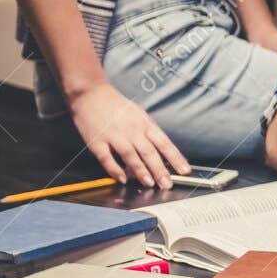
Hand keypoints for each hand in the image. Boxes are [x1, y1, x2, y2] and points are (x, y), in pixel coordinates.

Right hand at [66, 82, 190, 188]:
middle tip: (168, 184)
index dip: (175, 158)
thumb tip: (160, 153)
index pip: (164, 143)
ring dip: (141, 170)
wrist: (91, 93)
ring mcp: (114, 135)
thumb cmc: (117, 107)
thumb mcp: (139, 115)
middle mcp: (132, 130)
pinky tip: (122, 179)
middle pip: (149, 151)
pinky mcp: (97, 141)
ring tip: (150, 183)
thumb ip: (148, 134)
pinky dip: (114, 169)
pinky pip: (107, 158)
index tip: (185, 170)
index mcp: (145, 124)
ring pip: (130, 155)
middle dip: (160, 169)